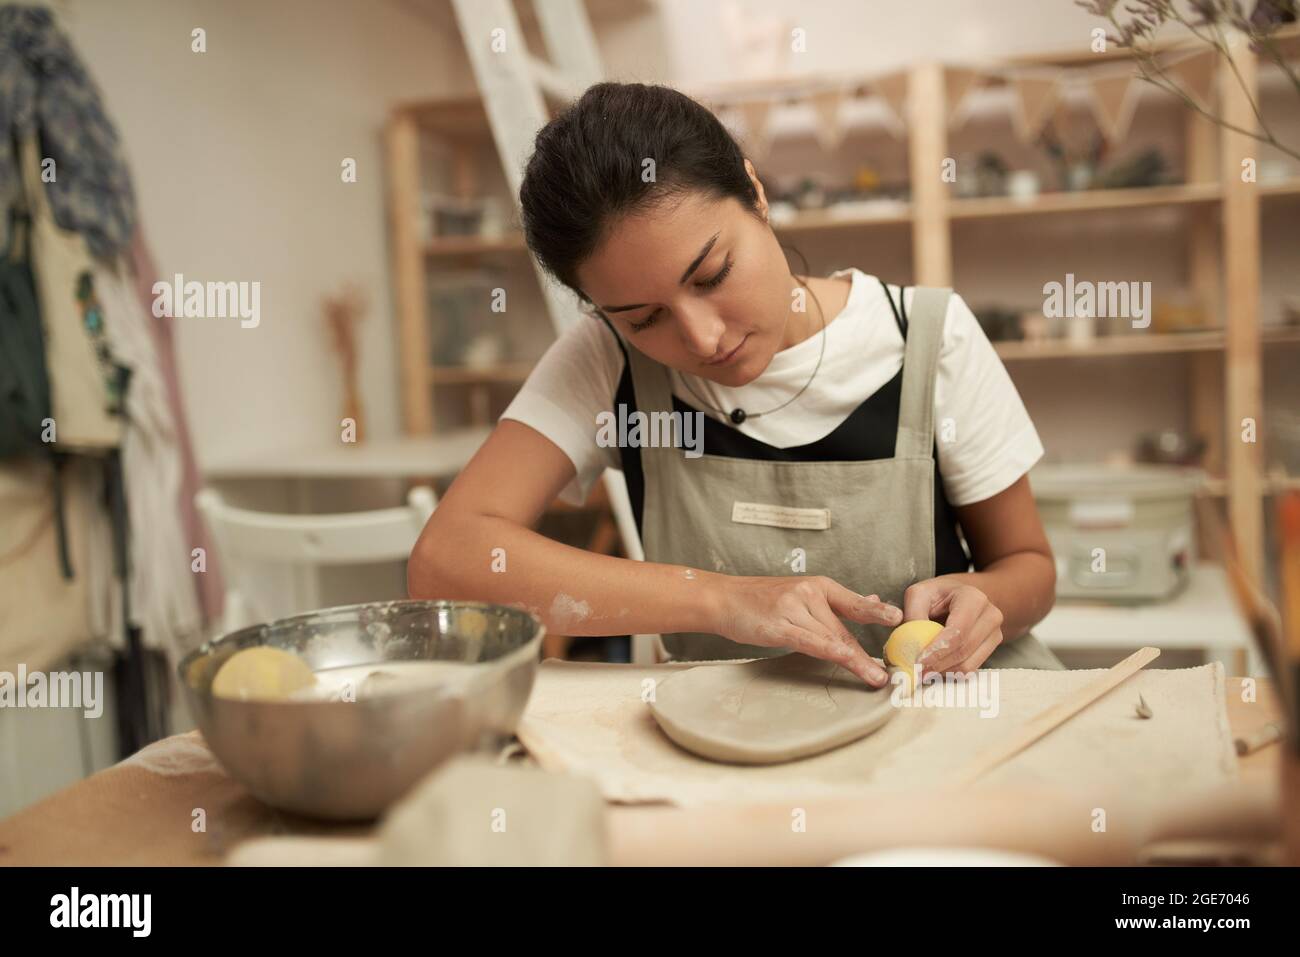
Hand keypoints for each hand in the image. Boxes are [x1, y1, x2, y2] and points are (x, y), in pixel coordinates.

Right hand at [713, 575, 902, 686]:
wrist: (724, 598)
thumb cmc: (761, 599)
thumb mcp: (802, 591)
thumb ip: (837, 600)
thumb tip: (873, 598)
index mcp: (818, 585)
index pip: (854, 602)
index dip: (877, 610)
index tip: (898, 618)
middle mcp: (808, 593)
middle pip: (843, 629)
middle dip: (866, 653)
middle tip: (887, 672)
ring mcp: (793, 608)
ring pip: (830, 638)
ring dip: (855, 661)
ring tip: (873, 677)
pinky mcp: (778, 625)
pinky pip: (810, 641)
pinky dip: (831, 652)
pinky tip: (847, 661)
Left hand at [901, 578, 1004, 678]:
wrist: (959, 596)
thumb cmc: (937, 594)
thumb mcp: (919, 594)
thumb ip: (913, 614)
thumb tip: (911, 643)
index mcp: (973, 598)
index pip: (957, 631)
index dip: (937, 650)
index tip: (918, 662)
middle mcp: (990, 615)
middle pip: (963, 650)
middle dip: (937, 664)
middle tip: (916, 671)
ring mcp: (995, 632)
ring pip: (968, 663)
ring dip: (943, 671)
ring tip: (923, 671)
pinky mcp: (992, 647)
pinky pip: (971, 668)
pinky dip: (951, 672)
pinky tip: (936, 669)